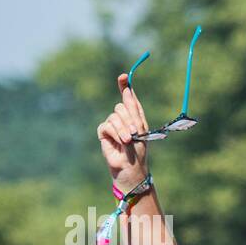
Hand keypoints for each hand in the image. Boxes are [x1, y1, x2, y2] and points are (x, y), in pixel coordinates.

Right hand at [97, 74, 151, 193]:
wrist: (131, 168)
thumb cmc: (138, 151)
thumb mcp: (140, 129)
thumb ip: (134, 110)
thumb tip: (128, 91)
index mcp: (135, 116)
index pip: (129, 98)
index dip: (125, 86)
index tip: (123, 76)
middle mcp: (123, 118)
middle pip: (121, 106)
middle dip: (129, 118)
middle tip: (135, 132)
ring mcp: (113, 125)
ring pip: (115, 116)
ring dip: (123, 128)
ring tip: (128, 140)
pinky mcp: (104, 132)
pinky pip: (107, 125)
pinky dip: (115, 133)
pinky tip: (120, 141)